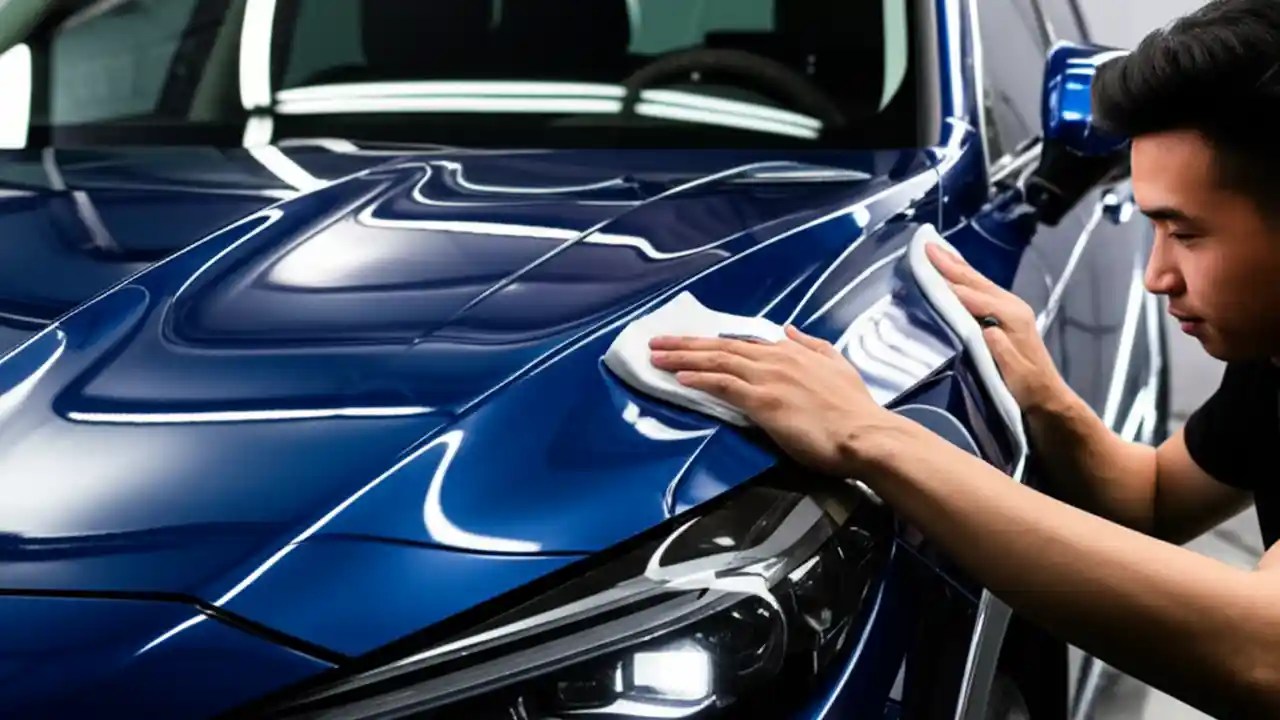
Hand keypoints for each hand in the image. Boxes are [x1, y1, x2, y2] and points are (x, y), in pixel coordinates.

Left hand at [649, 326, 908, 476]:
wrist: (865, 434)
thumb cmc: (854, 409)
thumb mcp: (837, 365)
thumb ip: (812, 346)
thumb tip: (789, 330)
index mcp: (792, 353)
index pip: (743, 343)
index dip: (713, 342)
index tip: (690, 341)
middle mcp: (775, 360)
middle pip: (721, 347)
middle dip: (685, 344)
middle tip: (656, 341)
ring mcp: (768, 379)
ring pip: (717, 361)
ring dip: (683, 358)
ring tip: (656, 356)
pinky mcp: (763, 402)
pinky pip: (723, 385)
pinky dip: (699, 378)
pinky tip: (680, 377)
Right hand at [926, 244, 1065, 412]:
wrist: (1047, 398)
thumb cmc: (1028, 390)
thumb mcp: (1015, 374)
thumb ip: (1001, 350)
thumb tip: (984, 329)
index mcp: (1012, 317)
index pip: (973, 295)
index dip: (948, 280)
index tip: (927, 265)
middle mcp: (1012, 306)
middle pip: (975, 280)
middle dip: (949, 262)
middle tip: (926, 244)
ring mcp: (1010, 308)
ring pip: (978, 281)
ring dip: (955, 265)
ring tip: (935, 250)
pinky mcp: (1005, 314)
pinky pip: (980, 289)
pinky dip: (964, 277)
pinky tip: (954, 270)